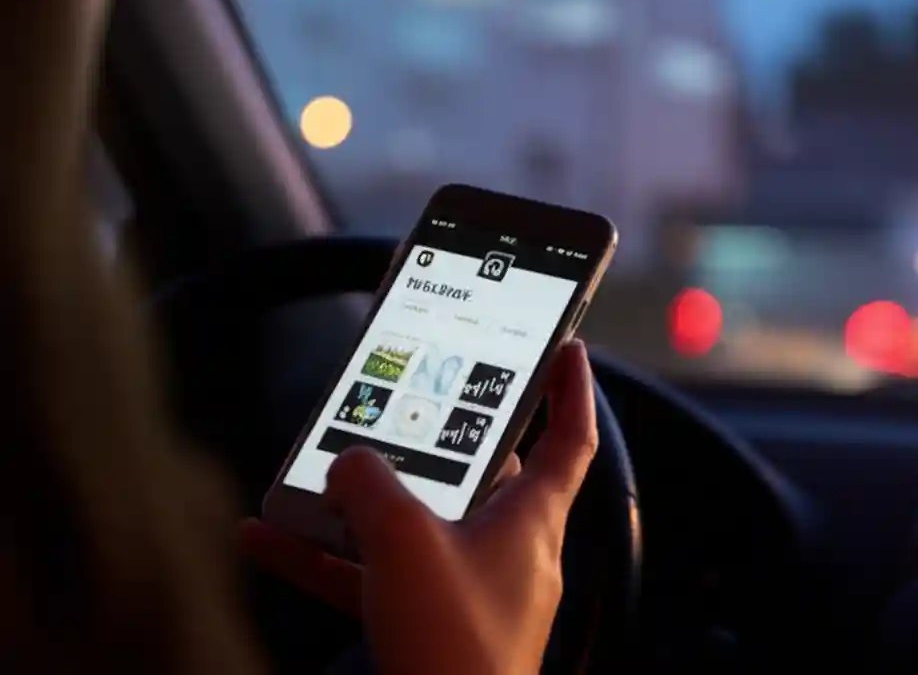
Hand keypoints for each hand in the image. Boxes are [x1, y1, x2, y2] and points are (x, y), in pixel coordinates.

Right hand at [240, 340, 597, 674]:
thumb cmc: (455, 645)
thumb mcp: (405, 540)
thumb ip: (370, 485)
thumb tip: (348, 464)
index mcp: (530, 521)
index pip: (570, 440)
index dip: (571, 390)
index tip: (566, 349)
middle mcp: (506, 552)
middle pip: (480, 476)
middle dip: (434, 441)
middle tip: (402, 403)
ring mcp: (467, 593)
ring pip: (413, 528)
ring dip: (359, 503)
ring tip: (308, 471)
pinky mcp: (427, 629)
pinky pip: (374, 578)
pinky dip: (328, 559)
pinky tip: (268, 540)